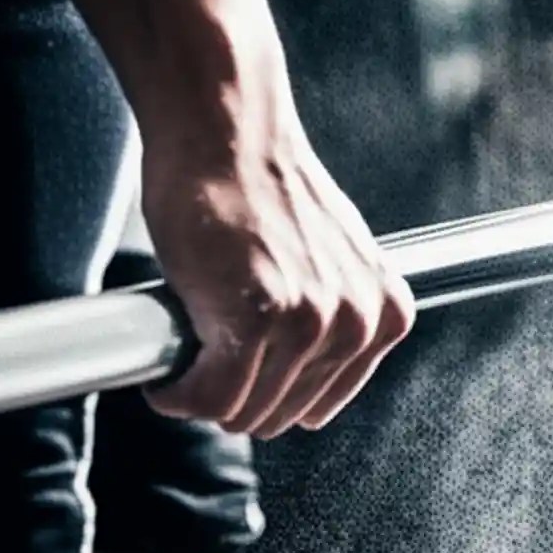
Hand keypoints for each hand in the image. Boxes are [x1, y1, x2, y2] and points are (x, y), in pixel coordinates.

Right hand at [140, 95, 414, 439]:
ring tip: (185, 351)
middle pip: (279, 416)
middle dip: (233, 394)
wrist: (229, 136)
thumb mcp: (328, 264)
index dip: (265, 394)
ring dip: (199, 394)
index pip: (315, 406)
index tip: (235, 371)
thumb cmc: (259, 194)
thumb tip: (297, 383)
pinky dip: (176, 396)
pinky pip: (210, 397)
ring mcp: (313, 323)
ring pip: (241, 412)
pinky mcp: (260, 319)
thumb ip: (331, 320)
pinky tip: (166, 378)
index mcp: (386, 316)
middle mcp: (360, 323)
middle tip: (202, 353)